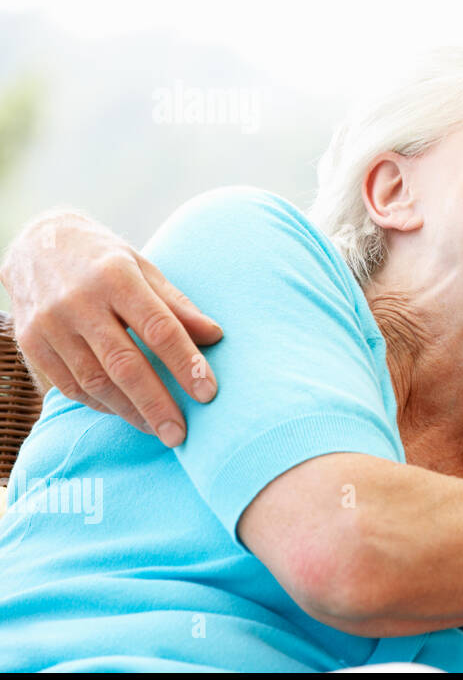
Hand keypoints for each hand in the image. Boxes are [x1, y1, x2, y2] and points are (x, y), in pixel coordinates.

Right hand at [0, 210, 223, 444]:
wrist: (36, 245)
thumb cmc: (104, 259)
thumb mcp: (144, 269)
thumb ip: (177, 305)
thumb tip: (216, 336)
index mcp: (116, 277)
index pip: (158, 327)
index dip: (185, 362)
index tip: (208, 392)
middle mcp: (79, 302)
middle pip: (124, 363)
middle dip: (156, 404)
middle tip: (181, 435)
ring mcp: (50, 324)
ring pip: (95, 381)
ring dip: (130, 411)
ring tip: (158, 428)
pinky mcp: (30, 342)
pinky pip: (70, 386)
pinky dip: (101, 404)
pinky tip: (125, 411)